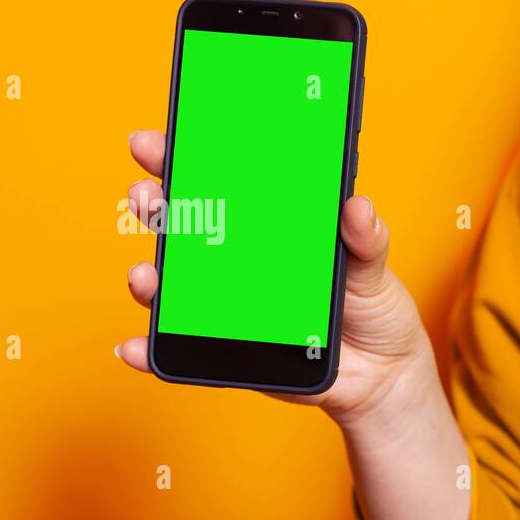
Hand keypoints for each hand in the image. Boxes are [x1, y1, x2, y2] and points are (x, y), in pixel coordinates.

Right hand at [118, 130, 437, 427]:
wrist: (382, 375)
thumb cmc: (373, 308)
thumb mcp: (373, 268)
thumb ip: (366, 239)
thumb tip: (357, 206)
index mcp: (270, 227)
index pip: (219, 182)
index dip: (182, 157)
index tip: (156, 144)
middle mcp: (238, 261)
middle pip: (183, 226)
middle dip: (154, 205)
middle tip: (148, 197)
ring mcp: (227, 304)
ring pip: (172, 286)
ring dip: (147, 278)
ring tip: (145, 277)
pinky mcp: (228, 349)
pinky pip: (180, 348)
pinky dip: (150, 349)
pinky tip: (136, 347)